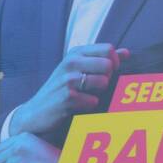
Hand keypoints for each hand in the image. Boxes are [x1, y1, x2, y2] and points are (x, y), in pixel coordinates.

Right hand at [9, 43, 129, 136]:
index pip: (108, 49)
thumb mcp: (79, 70)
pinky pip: (94, 101)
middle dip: (107, 79)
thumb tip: (126, 52)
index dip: (114, 63)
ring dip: (98, 94)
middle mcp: (71, 62)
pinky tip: (76, 106)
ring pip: (103, 82)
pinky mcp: (67, 97)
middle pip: (109, 64)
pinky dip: (89, 106)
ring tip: (83, 96)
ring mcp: (68, 79)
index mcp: (75, 53)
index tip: (106, 74)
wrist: (35, 113)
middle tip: (94, 87)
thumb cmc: (61, 90)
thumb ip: (103, 60)